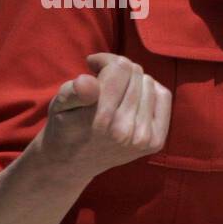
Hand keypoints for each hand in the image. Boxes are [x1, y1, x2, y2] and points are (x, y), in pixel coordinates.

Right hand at [39, 53, 170, 177]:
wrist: (73, 163)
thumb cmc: (65, 125)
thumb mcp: (59, 105)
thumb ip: (73, 92)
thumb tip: (87, 82)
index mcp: (100, 119)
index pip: (119, 67)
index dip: (105, 60)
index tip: (93, 65)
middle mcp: (125, 130)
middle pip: (135, 73)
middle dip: (118, 69)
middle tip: (103, 80)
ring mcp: (143, 138)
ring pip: (149, 82)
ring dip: (132, 81)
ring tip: (116, 92)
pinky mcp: (155, 142)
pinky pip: (163, 97)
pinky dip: (149, 91)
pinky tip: (133, 98)